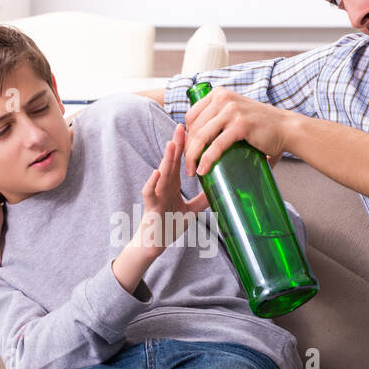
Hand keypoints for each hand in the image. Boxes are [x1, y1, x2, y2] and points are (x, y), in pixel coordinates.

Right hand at [134, 123, 210, 258]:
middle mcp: (163, 185)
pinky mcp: (151, 206)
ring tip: (172, 144)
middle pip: (170, 161)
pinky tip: (157, 173)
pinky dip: (153, 182)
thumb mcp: (191, 211)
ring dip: (166, 159)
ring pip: (161, 173)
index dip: (184, 145)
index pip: (179, 160)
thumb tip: (219, 189)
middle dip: (176, 144)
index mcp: (172, 184)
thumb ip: (202, 199)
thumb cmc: (169, 225)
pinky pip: (150, 192)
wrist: (155, 242)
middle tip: (181, 126)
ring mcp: (156, 194)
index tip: (191, 128)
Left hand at [183, 86, 297, 176]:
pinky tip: (203, 170)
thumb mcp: (236, 114)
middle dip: (187, 150)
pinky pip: (216, 145)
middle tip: (188, 167)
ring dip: (193, 157)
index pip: (191, 117)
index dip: (186, 136)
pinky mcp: (240, 125)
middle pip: (194, 127)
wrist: (287, 129)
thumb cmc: (261, 126)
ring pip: (201, 136)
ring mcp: (232, 110)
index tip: (189, 152)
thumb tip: (200, 140)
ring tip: (192, 171)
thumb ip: (219, 119)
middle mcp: (223, 98)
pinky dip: (207, 159)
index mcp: (219, 94)